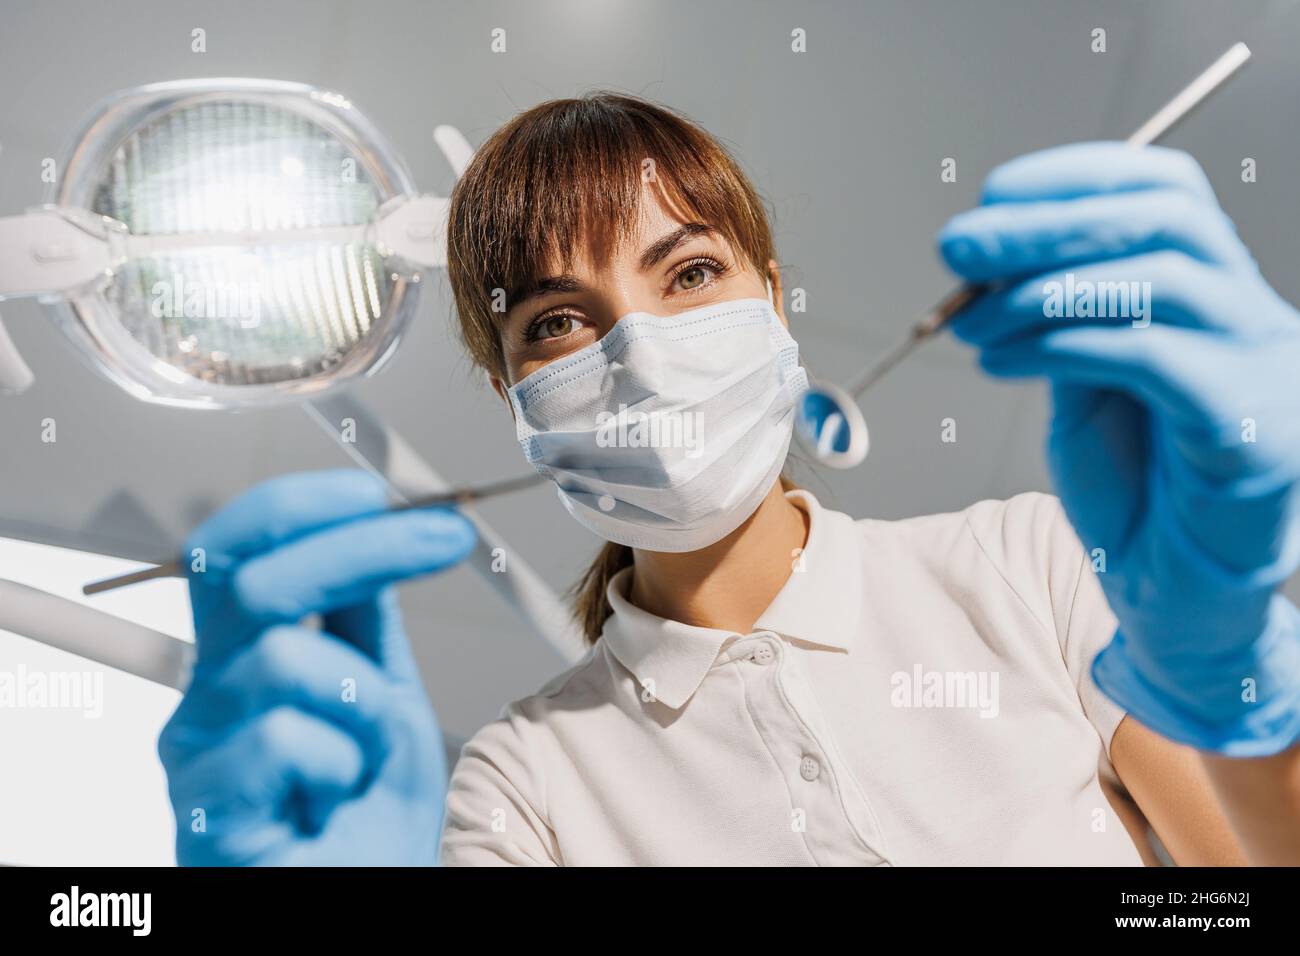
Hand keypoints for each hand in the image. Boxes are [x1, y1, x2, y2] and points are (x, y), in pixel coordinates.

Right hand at [158, 469, 476, 863]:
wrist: (364, 894)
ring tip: (367, 755)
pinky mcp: (205, 810)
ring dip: (366, 701)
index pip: (237, 549)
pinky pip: (284, 740)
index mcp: (243, 654)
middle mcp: (208, 693)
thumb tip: (379, 523)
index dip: (303, 506)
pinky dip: (343, 762)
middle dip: (360, 545)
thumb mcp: (383, 694)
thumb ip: (364, 621)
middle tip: (443, 539)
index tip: (381, 492)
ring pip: (286, 659)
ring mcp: (199, 751)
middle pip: (252, 578)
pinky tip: (335, 797)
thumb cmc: (366, 811)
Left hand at [938, 142, 1299, 754]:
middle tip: (956, 247)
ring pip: (1160, 279)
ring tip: (968, 322)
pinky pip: (1154, 356)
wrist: (1176, 595)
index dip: (1077, 176)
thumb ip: (1058, 319)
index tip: (992, 194)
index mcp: (1213, 292)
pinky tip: (1002, 360)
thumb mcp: (1082, 385)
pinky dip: (1064, 344)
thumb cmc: (1132, 490)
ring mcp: (1263, 369)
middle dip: (1045, 223)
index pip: (1166, 189)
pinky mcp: (1251, 429)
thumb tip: (992, 262)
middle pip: (1162, 220)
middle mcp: (1251, 315)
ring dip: (1040, 290)